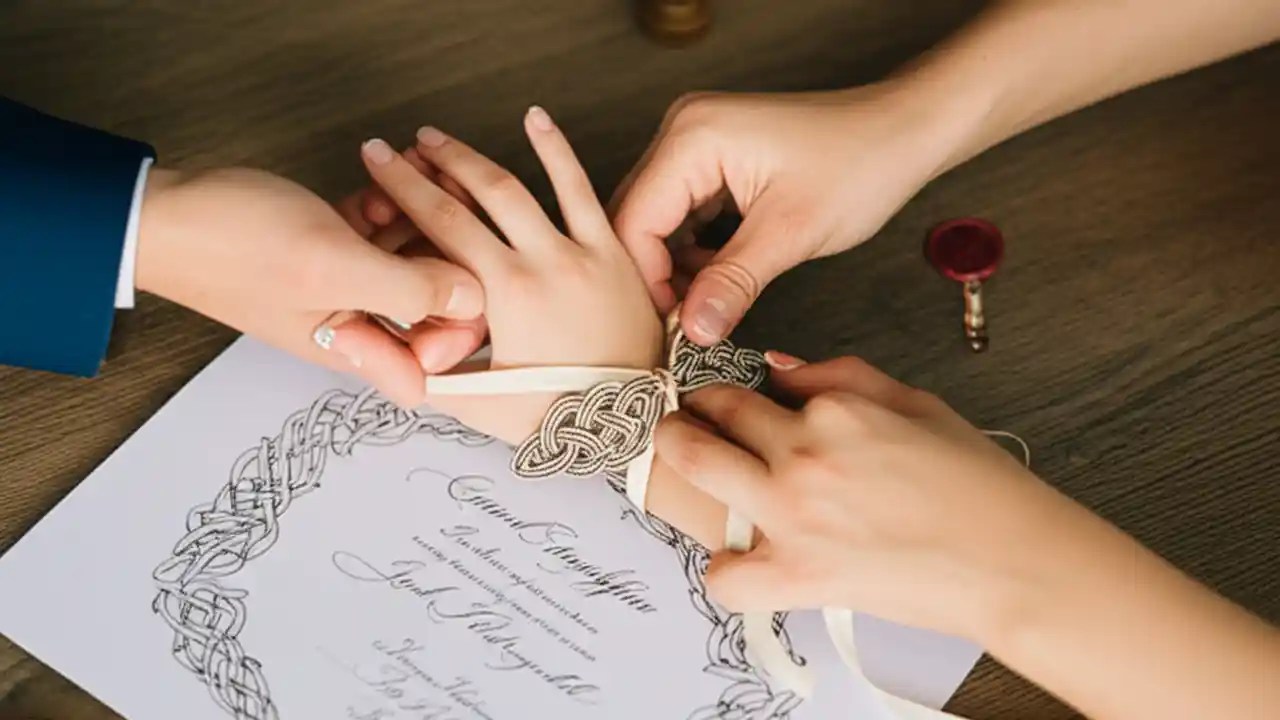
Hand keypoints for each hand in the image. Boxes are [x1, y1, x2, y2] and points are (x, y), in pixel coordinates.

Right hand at [135, 166, 484, 406]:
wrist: (162, 211)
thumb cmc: (234, 247)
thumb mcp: (332, 269)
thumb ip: (407, 291)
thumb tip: (472, 301)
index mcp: (359, 347)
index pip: (435, 367)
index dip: (463, 331)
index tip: (469, 276)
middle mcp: (359, 322)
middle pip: (434, 306)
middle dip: (449, 253)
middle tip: (450, 205)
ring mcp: (346, 283)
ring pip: (413, 258)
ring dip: (422, 215)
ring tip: (413, 175)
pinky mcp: (333, 246)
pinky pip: (383, 230)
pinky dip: (391, 201)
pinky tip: (384, 172)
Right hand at [356, 107, 662, 441]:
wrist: (632, 422)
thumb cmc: (556, 416)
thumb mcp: (480, 403)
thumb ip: (430, 372)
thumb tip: (388, 347)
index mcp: (503, 296)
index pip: (440, 226)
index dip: (402, 188)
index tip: (377, 162)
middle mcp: (540, 263)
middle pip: (472, 198)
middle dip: (428, 167)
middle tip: (399, 144)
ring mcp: (580, 252)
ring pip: (520, 187)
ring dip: (475, 158)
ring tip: (441, 138)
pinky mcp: (613, 252)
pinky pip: (582, 190)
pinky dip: (557, 151)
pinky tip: (536, 119)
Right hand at [610, 82, 972, 343]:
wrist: (904, 133)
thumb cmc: (860, 166)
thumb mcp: (791, 234)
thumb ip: (733, 283)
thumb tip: (691, 332)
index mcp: (692, 138)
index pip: (634, 222)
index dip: (646, 282)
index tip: (672, 330)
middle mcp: (682, 131)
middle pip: (637, 220)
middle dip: (655, 278)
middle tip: (681, 330)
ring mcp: (696, 143)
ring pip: (658, 221)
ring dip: (674, 268)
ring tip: (701, 311)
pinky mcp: (714, 159)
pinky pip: (683, 213)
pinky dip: (693, 252)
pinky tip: (716, 283)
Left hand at [654, 354, 1117, 643]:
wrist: (1014, 560)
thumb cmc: (976, 485)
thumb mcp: (915, 403)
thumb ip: (839, 377)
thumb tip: (779, 367)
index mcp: (833, 410)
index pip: (745, 388)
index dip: (722, 393)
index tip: (715, 401)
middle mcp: (803, 455)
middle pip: (706, 420)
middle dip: (683, 417)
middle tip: (679, 424)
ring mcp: (794, 517)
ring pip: (696, 471)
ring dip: (677, 464)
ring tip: (685, 471)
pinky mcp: (798, 577)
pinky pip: (725, 576)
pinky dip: (723, 570)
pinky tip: (739, 559)